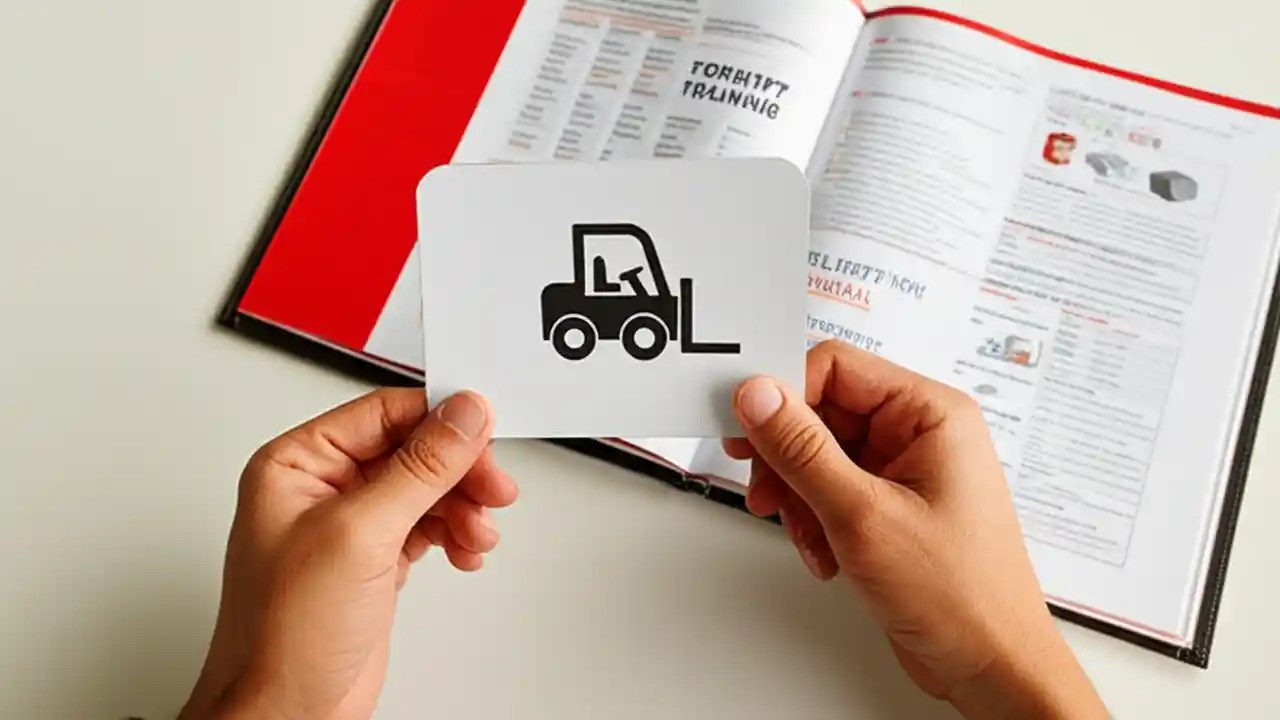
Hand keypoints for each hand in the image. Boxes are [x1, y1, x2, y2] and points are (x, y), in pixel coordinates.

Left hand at [180, 389, 516, 719]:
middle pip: (412, 450)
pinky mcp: (374, 561)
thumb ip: (419, 468)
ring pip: (426, 489)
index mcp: (297, 465)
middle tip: (493, 488)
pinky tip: (465, 551)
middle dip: (458, 470)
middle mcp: (321, 490)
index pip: (382, 413)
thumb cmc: (280, 637)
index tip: (485, 426)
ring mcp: (349, 528)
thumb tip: (463, 416)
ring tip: (478, 533)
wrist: (285, 716)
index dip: (438, 416)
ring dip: (462, 506)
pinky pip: (427, 526)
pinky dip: (455, 534)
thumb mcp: (359, 535)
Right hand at [724, 341, 1106, 719]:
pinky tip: (824, 551)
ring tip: (806, 533)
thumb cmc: (962, 596)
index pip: (836, 366)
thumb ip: (802, 451)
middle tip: (765, 489)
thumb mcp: (863, 516)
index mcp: (931, 413)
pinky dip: (815, 517)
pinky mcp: (892, 504)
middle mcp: (921, 432)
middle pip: (822, 411)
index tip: (748, 427)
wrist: (992, 667)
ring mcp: (907, 469)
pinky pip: (832, 488)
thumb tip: (759, 396)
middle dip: (787, 456)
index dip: (785, 393)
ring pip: (820, 453)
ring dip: (798, 494)